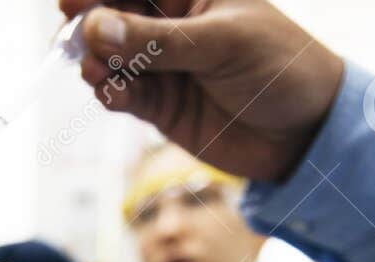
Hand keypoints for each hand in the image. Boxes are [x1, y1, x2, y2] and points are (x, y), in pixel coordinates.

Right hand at [63, 0, 345, 182]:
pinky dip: (109, 92)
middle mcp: (174, 24)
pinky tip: (108, 91)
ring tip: (91, 69)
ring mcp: (165, 65)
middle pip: (115, 14)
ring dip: (95, 60)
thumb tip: (95, 27)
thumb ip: (157, 39)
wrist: (306, 134)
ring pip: (112, 56)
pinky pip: (123, 94)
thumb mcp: (221, 44)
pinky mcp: (161, 106)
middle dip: (88, 21)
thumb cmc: (279, 68)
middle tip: (68, 30)